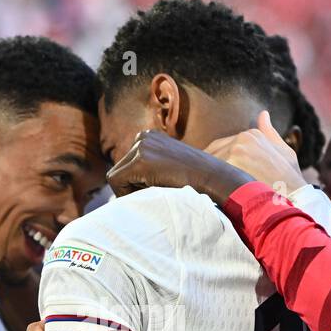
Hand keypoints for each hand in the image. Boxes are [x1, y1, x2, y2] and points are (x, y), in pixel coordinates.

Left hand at [106, 130, 253, 203]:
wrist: (213, 179)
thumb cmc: (194, 180)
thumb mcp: (168, 167)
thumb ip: (149, 168)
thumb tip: (123, 182)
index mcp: (149, 136)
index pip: (126, 164)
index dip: (135, 183)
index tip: (154, 189)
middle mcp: (143, 136)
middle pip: (119, 169)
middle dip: (132, 186)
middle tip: (156, 192)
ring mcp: (141, 146)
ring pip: (116, 176)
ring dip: (131, 190)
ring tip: (156, 191)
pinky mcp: (141, 160)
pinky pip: (117, 182)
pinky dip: (127, 193)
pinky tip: (151, 193)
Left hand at [204, 111, 306, 196]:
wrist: (295, 198)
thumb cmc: (290, 180)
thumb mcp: (285, 153)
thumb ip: (270, 134)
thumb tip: (263, 114)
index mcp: (252, 134)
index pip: (223, 146)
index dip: (220, 165)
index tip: (222, 179)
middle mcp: (242, 139)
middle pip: (213, 153)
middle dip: (213, 170)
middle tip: (213, 186)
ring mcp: (235, 150)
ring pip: (210, 163)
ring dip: (209, 177)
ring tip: (214, 191)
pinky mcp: (229, 165)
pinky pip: (210, 172)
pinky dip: (209, 182)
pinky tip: (214, 192)